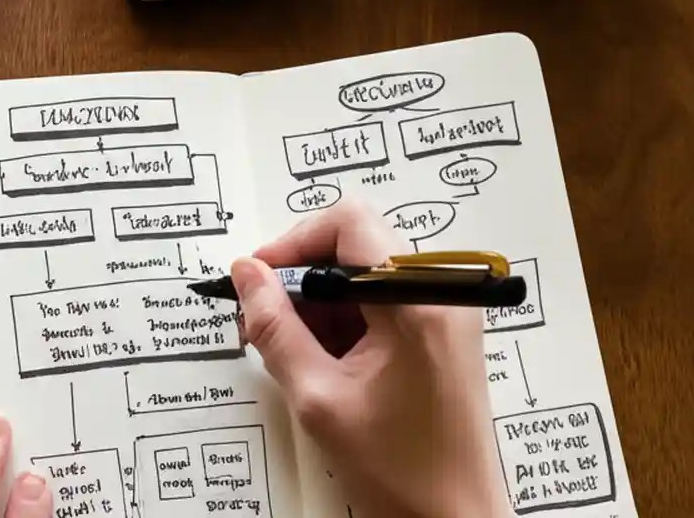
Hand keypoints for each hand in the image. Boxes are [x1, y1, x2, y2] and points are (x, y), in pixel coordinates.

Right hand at [232, 200, 511, 517]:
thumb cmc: (399, 470)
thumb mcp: (317, 397)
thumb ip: (276, 327)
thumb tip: (246, 275)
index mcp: (418, 302)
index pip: (349, 223)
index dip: (293, 242)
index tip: (258, 279)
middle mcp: (441, 294)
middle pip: (356, 242)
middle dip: (302, 275)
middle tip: (265, 318)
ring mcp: (447, 311)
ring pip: (365, 270)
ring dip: (321, 301)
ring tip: (296, 353)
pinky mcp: (443, 330)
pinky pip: (383, 297)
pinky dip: (345, 318)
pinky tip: (324, 361)